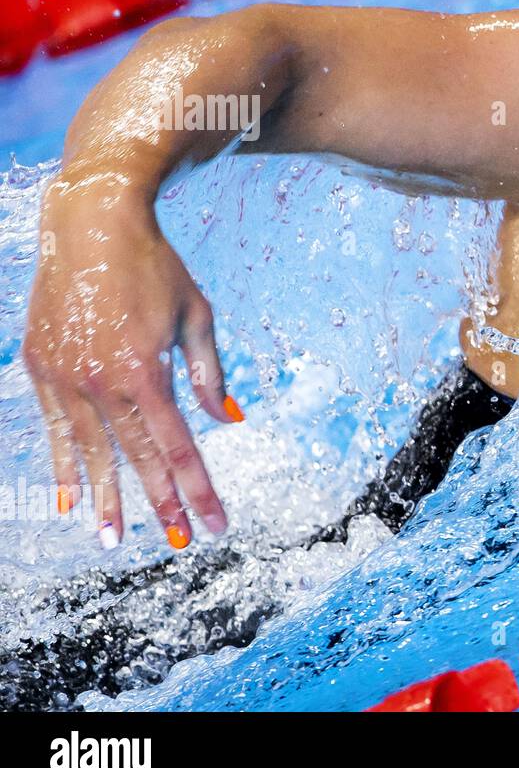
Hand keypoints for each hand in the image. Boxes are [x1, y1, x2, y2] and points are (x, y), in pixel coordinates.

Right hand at [22, 173, 239, 548]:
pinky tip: (69, 499)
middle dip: (160, 503)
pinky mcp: (40, 367)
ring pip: (91, 452)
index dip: (198, 490)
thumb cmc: (155, 266)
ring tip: (114, 539)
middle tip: (177, 543)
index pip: (180, 447)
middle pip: (138, 458)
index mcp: (146, 372)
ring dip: (107, 498)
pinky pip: (56, 428)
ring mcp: (66, 377)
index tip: (215, 524)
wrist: (90, 224)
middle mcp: (102, 382)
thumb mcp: (196, 315)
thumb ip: (208, 372)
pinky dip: (63, 465)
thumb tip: (229, 418)